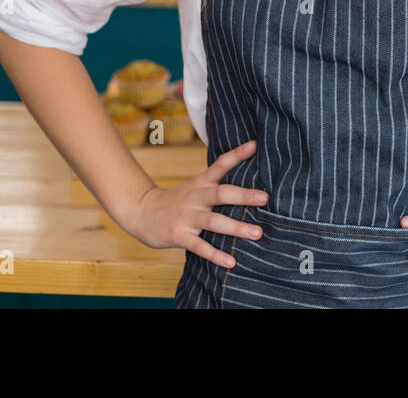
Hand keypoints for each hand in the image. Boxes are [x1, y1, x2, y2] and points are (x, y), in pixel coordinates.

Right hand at [121, 140, 267, 268]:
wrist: (142, 213)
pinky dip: (216, 255)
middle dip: (244, 195)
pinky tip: (231, 262)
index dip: (237, 154)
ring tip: (258, 233)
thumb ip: (217, 184)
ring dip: (237, 227)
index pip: (220, 164)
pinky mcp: (180, 236)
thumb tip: (251, 184)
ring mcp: (187, 217)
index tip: (255, 145)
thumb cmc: (178, 200)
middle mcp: (196, 197)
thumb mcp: (195, 186)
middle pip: (221, 194)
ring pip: (214, 221)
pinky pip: (200, 247)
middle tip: (265, 197)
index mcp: (201, 183)